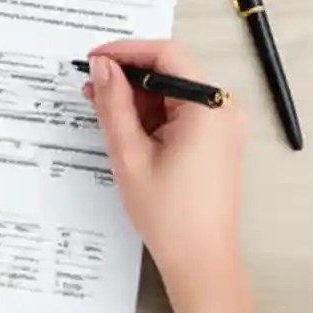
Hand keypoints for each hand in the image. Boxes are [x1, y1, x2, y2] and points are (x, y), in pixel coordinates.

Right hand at [83, 40, 259, 312]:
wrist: (201, 259)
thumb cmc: (170, 216)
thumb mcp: (130, 155)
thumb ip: (114, 105)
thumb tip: (102, 68)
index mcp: (208, 107)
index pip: (165, 55)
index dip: (125, 52)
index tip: (94, 60)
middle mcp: (222, 109)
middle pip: (170, 71)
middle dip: (127, 76)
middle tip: (89, 88)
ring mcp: (222, 125)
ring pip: (172, 93)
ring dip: (137, 97)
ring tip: (100, 111)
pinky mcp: (215, 140)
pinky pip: (180, 113)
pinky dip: (151, 116)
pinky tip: (124, 128)